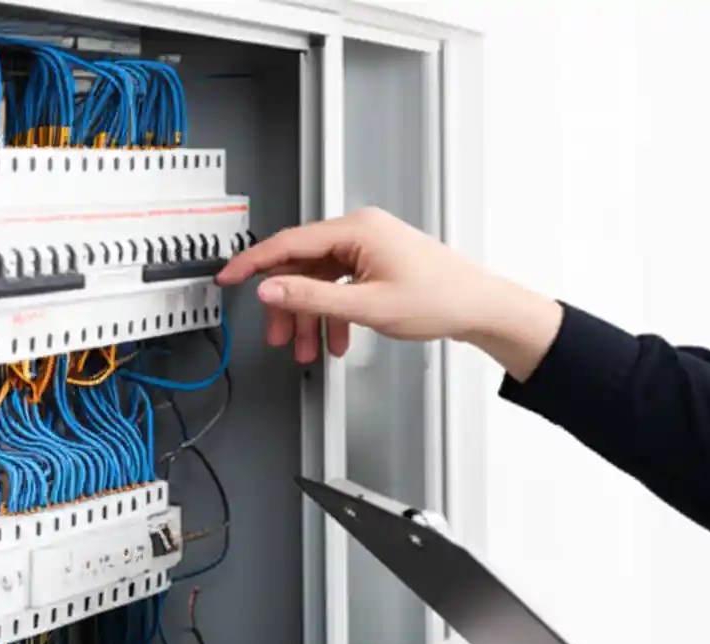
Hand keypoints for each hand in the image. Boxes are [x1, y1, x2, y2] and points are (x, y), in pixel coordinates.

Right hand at [215, 207, 562, 378]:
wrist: (481, 307)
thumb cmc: (441, 299)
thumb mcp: (366, 306)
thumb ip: (312, 299)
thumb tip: (272, 291)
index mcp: (357, 230)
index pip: (288, 242)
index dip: (253, 264)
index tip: (228, 277)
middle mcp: (363, 231)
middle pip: (304, 266)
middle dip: (290, 306)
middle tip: (278, 335)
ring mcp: (373, 246)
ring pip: (323, 280)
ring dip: (313, 316)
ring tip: (309, 348)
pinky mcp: (381, 262)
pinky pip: (344, 285)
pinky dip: (336, 312)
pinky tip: (338, 339)